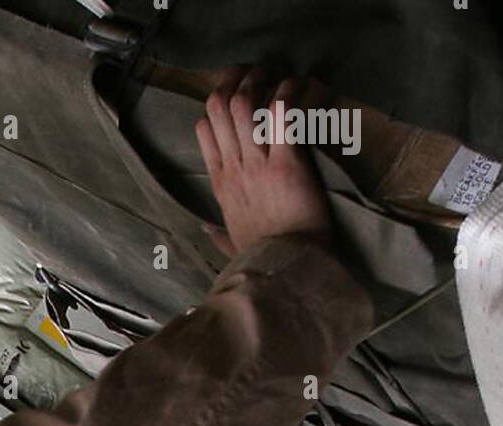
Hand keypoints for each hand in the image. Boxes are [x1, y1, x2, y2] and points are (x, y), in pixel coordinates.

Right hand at [196, 69, 331, 258]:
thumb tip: (204, 228)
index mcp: (221, 185)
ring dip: (262, 83)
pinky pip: (281, 113)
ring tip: (279, 78)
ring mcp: (257, 166)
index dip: (220, 107)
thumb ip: (217, 234)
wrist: (285, 272)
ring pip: (243, 102)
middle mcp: (234, 169)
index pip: (204, 128)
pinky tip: (298, 90)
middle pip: (220, 106)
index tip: (241, 100)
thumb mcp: (232, 245)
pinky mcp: (286, 164)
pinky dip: (289, 94)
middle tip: (262, 76)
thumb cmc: (262, 258)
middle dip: (239, 82)